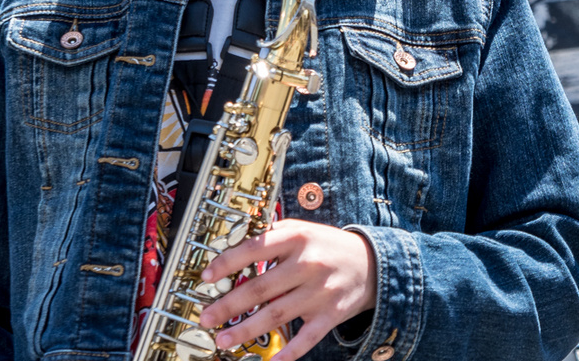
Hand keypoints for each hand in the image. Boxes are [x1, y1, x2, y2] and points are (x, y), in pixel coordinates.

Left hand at [197, 218, 376, 360]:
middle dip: (228, 305)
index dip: (227, 263)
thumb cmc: (328, 246)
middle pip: (261, 288)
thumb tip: (233, 252)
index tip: (206, 276)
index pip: (255, 248)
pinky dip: (287, 353)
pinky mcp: (330, 314)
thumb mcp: (303, 230)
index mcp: (298, 238)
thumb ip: (273, 236)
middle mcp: (308, 264)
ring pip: (276, 314)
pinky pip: (305, 338)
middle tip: (206, 317)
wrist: (372, 263)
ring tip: (222, 339)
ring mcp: (320, 291)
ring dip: (245, 329)